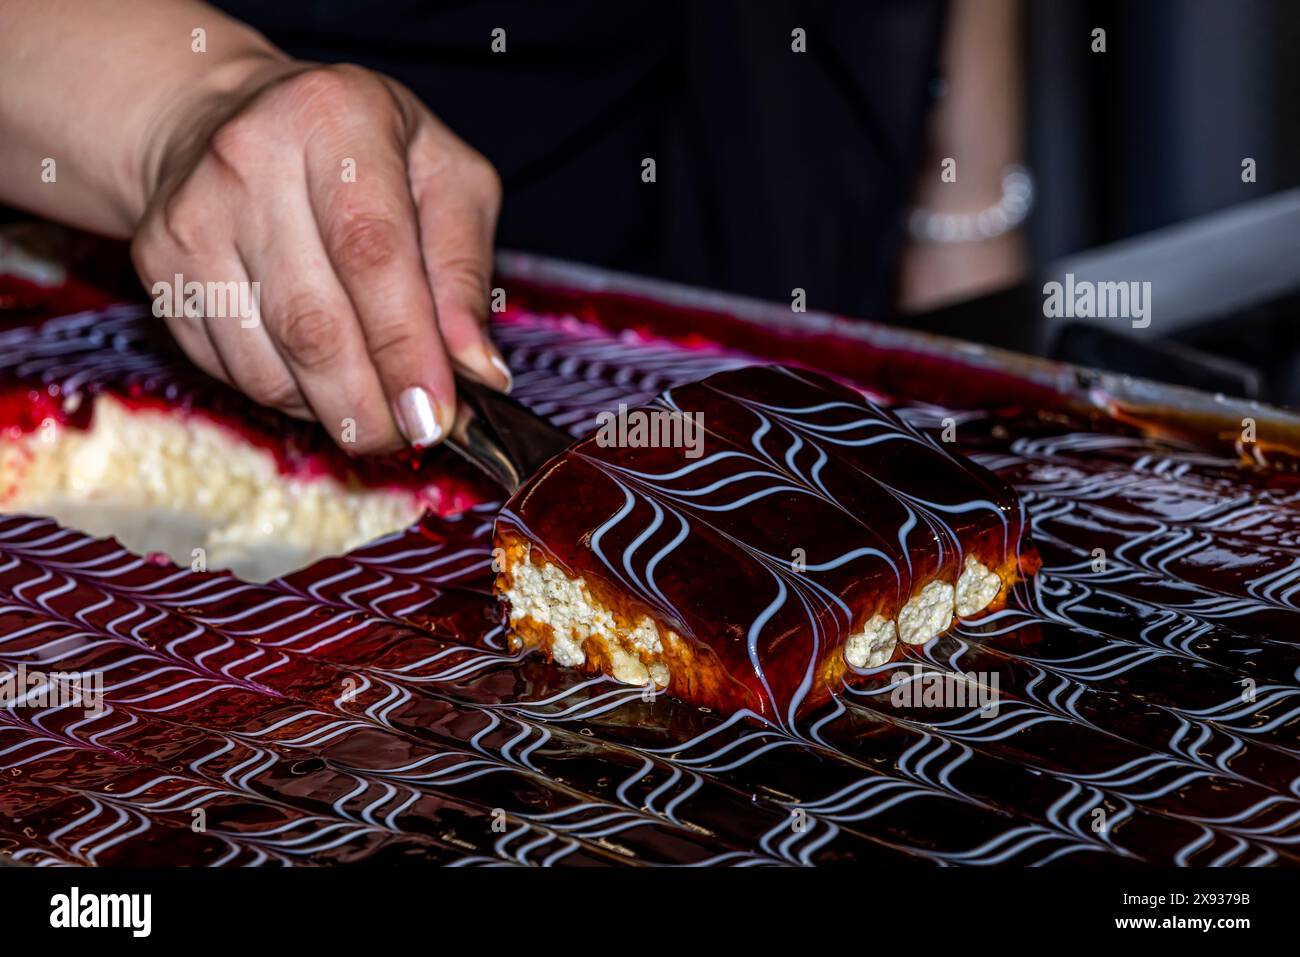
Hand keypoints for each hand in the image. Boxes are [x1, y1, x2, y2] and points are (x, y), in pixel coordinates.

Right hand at [132, 61, 509, 453]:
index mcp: (334, 118)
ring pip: (268, 363)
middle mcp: (249, 159)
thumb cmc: (366, 154)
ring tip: (376, 404)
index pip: (371, 253)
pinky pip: (234, 369)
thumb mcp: (446, 180)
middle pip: (312, 323)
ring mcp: (191, 215)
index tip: (435, 416)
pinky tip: (321, 376)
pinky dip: (290, 397)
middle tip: (412, 434)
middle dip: (371, 404)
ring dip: (333, 409)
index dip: (405, 349)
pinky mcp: (158, 265)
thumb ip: (465, 273)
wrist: (234, 118)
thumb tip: (478, 371)